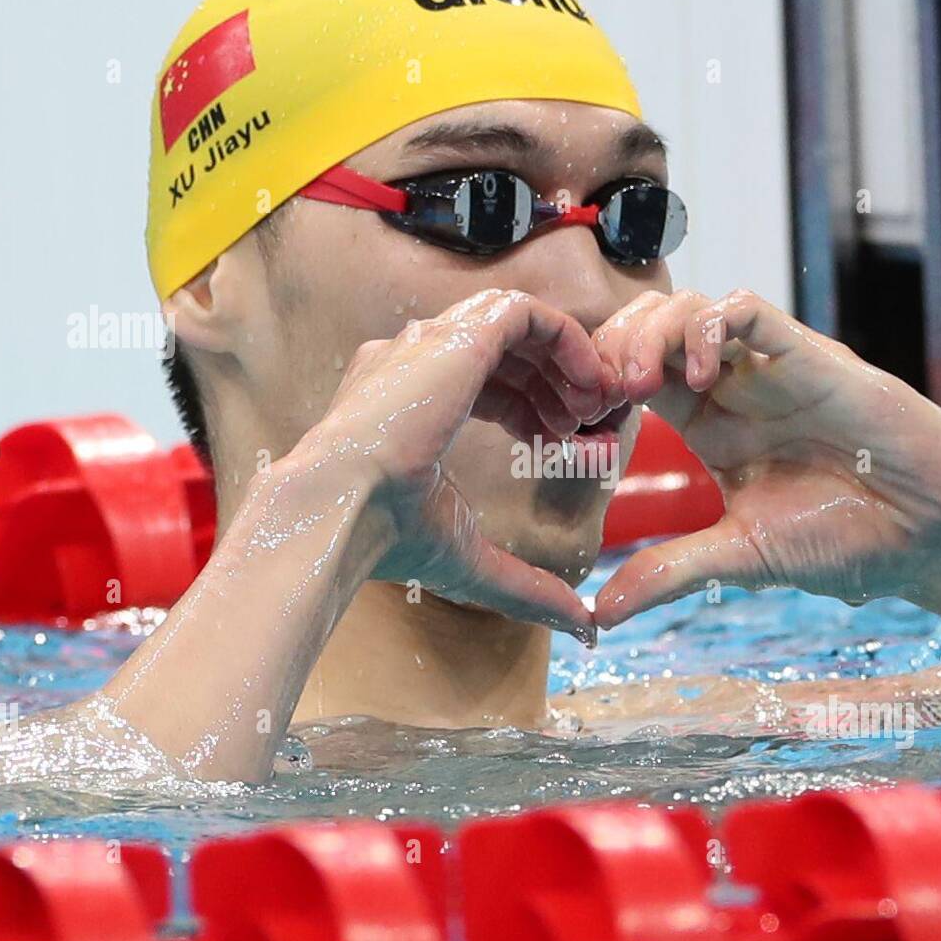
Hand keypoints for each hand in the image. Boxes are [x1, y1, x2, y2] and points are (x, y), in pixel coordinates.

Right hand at [287, 288, 607, 640]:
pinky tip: (591, 385)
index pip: (480, 382)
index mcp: (402, 399)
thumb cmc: (387, 537)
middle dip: (554, 384)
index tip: (565, 441)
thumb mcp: (471, 558)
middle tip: (591, 423)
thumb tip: (584, 627)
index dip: (532, 407)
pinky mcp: (459, 334)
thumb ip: (527, 586)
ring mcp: (431, 340)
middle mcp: (412, 359)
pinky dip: (569, 341)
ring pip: (518, 326)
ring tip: (598, 405)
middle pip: (502, 351)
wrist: (342, 509)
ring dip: (566, 362)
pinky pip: (528, 313)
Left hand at [590, 288, 940, 625]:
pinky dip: (710, 327)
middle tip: (596, 396)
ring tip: (638, 384)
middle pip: (649, 327)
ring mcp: (770, 369)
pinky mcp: (811, 357)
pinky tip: (701, 377)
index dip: (595, 386)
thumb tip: (597, 617)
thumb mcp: (740, 557)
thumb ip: (671, 573)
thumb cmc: (847, 542)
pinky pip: (747, 309)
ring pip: (689, 306)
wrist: (931, 539)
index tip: (576, 424)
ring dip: (650, 332)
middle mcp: (735, 389)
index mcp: (710, 427)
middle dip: (610, 348)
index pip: (632, 376)